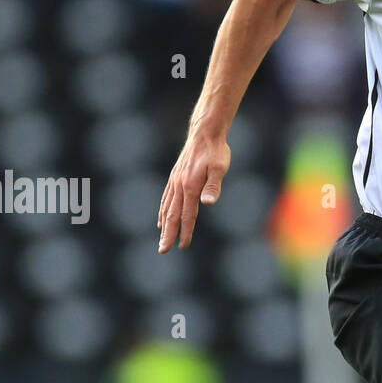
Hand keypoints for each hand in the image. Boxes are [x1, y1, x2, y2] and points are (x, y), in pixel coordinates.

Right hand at [157, 134, 230, 252]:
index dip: (186, 231)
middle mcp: (179, 185)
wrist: (205, 132)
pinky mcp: (175, 177)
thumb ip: (214, 186)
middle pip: (172, 214)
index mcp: (190, 186)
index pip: (187, 215)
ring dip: (164, 225)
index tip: (183, 245)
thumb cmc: (216, 151)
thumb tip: (207, 203)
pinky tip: (161, 219)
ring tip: (162, 239)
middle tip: (163, 250)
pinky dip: (162, 211)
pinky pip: (166, 198)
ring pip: (167, 207)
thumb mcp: (220, 168)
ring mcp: (175, 181)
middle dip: (168, 234)